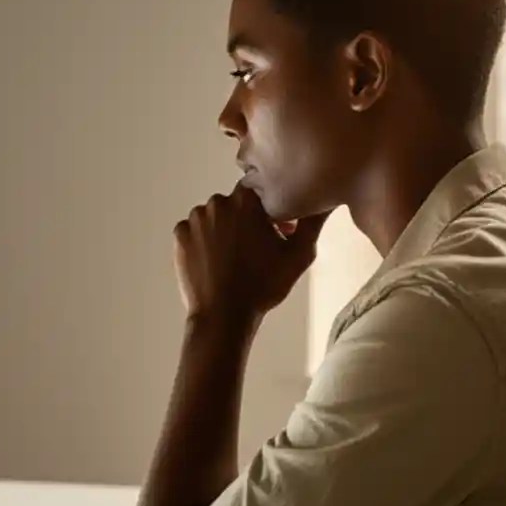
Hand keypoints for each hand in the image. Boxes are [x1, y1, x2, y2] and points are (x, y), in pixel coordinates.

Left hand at [174, 186, 329, 323]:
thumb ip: (312, 222)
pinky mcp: (179, 236)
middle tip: (255, 246)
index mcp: (247, 201)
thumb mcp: (299, 254)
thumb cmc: (264, 285)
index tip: (276, 229)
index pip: (260, 190)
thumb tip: (326, 200)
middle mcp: (218, 203)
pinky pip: (193, 230)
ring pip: (212, 216)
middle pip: (234, 204)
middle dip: (245, 219)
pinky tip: (214, 260)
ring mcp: (195, 219)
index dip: (268, 208)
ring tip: (233, 256)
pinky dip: (202, 240)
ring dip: (223, 229)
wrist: (224, 315)